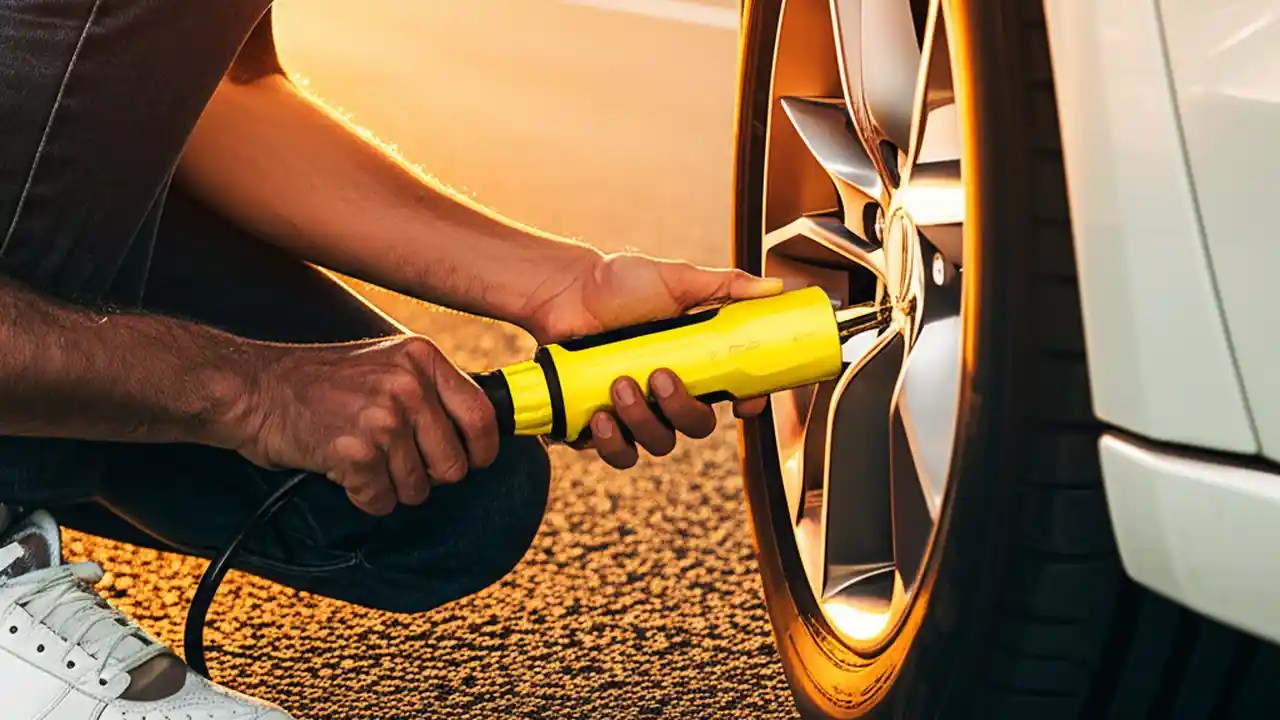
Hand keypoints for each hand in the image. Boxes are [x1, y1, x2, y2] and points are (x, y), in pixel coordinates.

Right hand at [231, 336, 498, 514]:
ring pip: (418, 488)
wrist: (253, 389)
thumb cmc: (319, 382)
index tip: (474, 461)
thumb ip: (430, 389)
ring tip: (362, 458)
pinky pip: (382, 500)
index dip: (482, 450)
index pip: (482, 416)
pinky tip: (344, 471)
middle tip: (395, 461)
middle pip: (454, 464)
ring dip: (391, 486)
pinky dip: (364, 497)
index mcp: (422, 358)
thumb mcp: (386, 363)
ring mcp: (382, 417)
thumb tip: (482, 429)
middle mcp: (408, 385)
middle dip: (429, 476)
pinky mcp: (355, 451)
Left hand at [526, 252, 780, 468]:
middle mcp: (669, 394)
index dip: (749, 406)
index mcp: (696, 365)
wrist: (564, 289)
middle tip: (658, 377)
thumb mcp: (677, 279)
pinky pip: (615, 453)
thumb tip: (775, 287)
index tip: (744, 404)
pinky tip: (598, 417)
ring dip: (642, 421)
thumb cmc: (620, 284)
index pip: (735, 396)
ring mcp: (636, 411)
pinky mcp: (600, 423)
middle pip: (696, 426)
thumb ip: (725, 285)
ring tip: (618, 386)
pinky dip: (610, 443)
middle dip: (681, 409)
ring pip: (657, 443)